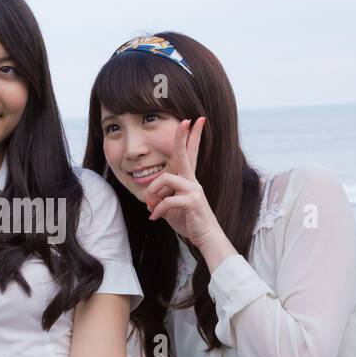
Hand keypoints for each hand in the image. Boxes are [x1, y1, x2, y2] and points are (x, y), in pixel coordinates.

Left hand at [145, 117, 235, 260]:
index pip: (190, 155)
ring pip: (166, 179)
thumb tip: (150, 201)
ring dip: (154, 192)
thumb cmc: (189, 221)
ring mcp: (194, 190)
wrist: (205, 237)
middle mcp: (193, 181)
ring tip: (151, 206)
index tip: (195, 120)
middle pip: (185, 155)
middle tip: (186, 119)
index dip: (191, 138)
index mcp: (188, 180)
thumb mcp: (171, 209)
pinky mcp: (192, 201)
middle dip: (183, 137)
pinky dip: (158, 210)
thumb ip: (162, 200)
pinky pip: (168, 200)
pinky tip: (154, 218)